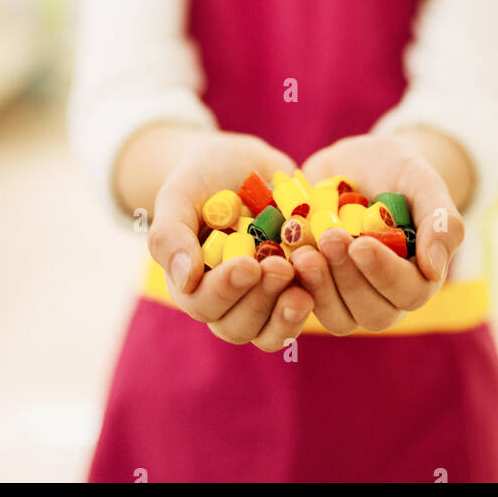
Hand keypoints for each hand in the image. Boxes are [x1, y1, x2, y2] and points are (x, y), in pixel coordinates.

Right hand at [147, 132, 313, 350]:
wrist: (241, 164)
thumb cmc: (201, 177)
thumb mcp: (180, 194)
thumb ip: (171, 234)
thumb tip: (185, 280)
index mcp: (191, 283)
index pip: (204, 303)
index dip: (226, 289)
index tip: (249, 264)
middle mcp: (225, 300)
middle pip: (238, 326)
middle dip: (261, 300)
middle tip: (283, 268)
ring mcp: (260, 299)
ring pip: (270, 332)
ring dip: (287, 314)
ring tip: (305, 288)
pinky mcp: (291, 289)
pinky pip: (300, 312)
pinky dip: (315, 300)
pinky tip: (326, 279)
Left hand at [292, 133, 464, 334]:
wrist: (355, 163)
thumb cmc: (396, 171)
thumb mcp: (421, 181)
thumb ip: (441, 220)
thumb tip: (435, 268)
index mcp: (420, 274)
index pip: (409, 292)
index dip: (384, 274)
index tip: (360, 243)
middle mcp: (387, 295)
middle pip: (373, 313)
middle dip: (348, 279)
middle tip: (328, 238)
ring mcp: (349, 297)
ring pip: (338, 317)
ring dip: (320, 288)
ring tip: (303, 252)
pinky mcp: (317, 289)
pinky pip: (305, 304)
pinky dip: (292, 285)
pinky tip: (282, 257)